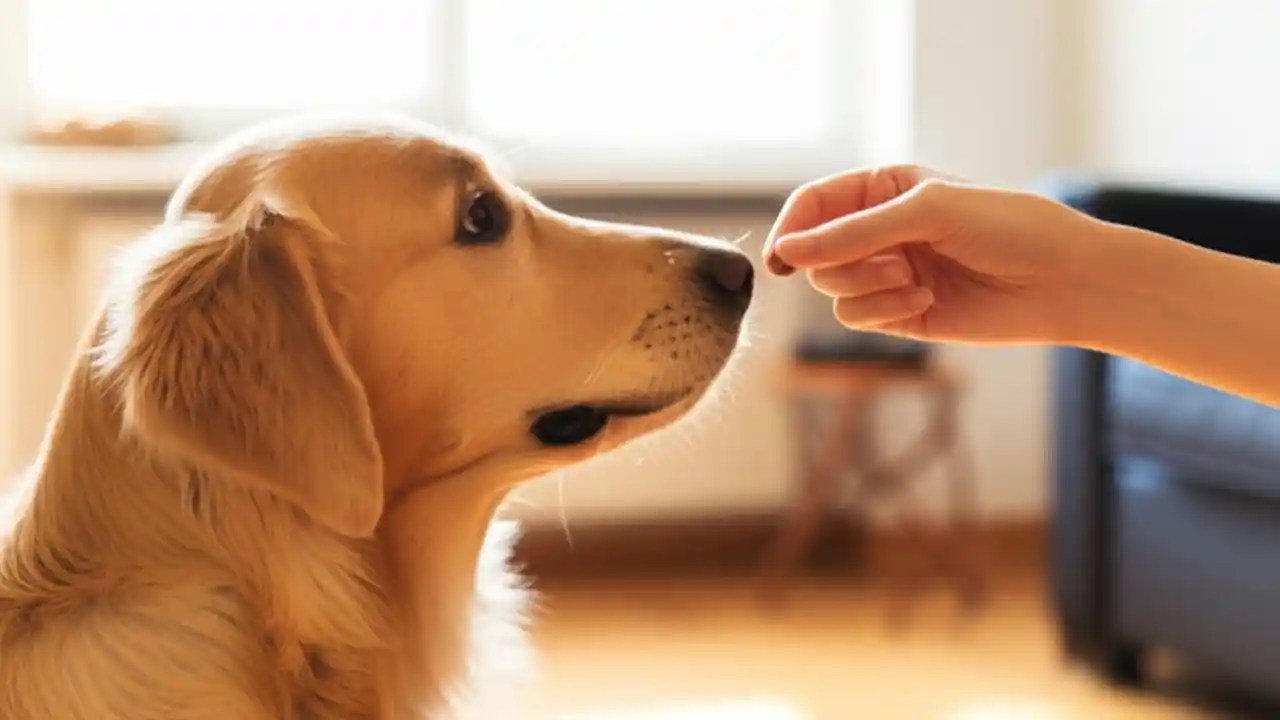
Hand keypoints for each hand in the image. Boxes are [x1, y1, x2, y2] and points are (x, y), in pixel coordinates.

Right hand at [764, 165, 1111, 343]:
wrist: (1064, 281)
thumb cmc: (1008, 228)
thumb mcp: (927, 211)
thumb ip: (852, 232)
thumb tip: (787, 252)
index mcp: (884, 189)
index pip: (812, 203)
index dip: (792, 227)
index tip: (785, 256)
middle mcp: (880, 230)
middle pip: (815, 252)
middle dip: (841, 262)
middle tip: (889, 263)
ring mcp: (888, 273)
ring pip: (832, 288)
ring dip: (867, 288)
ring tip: (914, 281)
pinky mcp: (899, 314)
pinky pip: (856, 318)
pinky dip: (882, 311)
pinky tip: (925, 301)